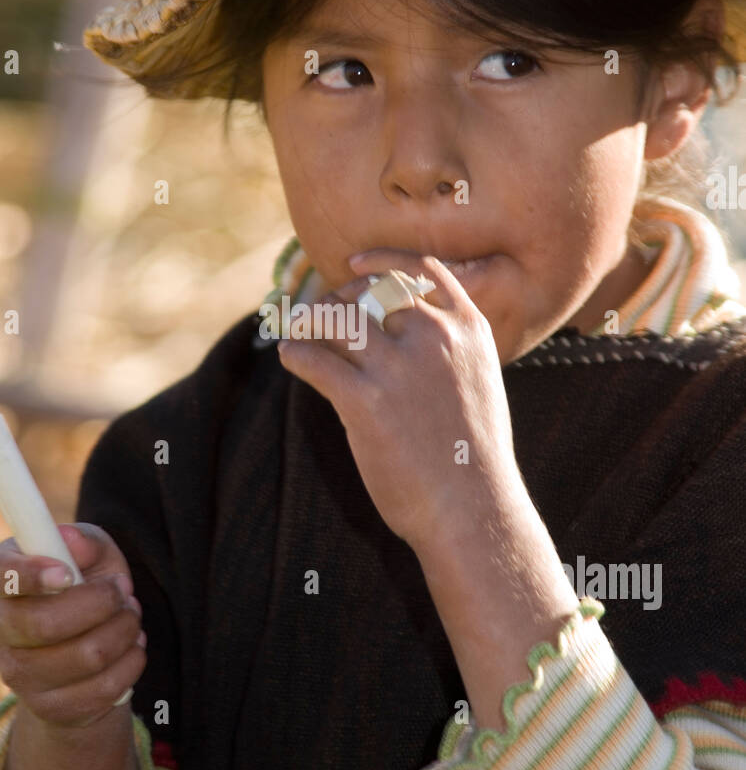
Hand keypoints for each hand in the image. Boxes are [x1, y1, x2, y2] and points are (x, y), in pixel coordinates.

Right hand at [0, 523, 146, 728]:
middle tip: (124, 590)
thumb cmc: (85, 587)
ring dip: (124, 630)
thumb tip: (71, 540)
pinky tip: (131, 647)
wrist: (87, 652)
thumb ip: (85, 541)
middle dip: (101, 602)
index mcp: (0, 580)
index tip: (68, 574)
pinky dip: (131, 661)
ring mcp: (18, 673)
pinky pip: (102, 688)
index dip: (30, 575)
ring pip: (85, 656)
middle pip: (45, 623)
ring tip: (130, 616)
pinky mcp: (46, 707)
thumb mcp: (92, 554)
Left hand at [275, 249, 526, 556]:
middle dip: (338, 297)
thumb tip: (406, 336)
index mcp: (467, 329)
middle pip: (370, 291)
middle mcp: (434, 336)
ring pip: (336, 318)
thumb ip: (450, 352)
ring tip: (298, 332)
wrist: (473, 507)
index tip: (354, 264)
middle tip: (319, 313)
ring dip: (310, 320)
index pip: (420, 270)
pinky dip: (296, 353)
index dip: (382, 262)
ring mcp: (398, 366)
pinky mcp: (364, 400)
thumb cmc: (475, 457)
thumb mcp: (479, 385)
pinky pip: (314, 359)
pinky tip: (290, 357)